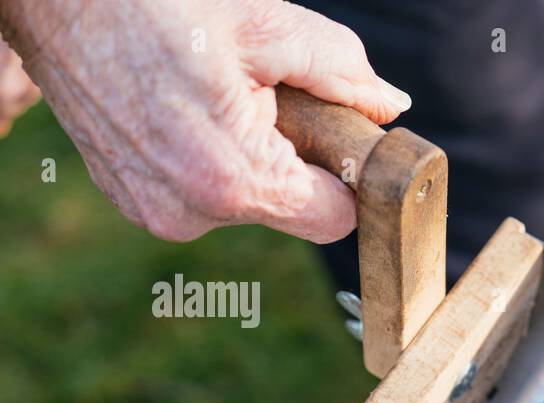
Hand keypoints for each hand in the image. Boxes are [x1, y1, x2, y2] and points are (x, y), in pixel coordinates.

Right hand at [0, 0, 410, 241]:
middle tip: (264, 91)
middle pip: (293, 209)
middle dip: (297, 157)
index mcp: (232, 180)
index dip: (349, 174)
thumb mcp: (265, 23)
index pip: (337, 218)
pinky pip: (203, 192)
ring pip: (249, 200)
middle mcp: (191, 213)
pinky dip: (210, 155)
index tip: (338, 130)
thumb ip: (340, 71)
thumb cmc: (152, 1)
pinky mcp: (132, 199)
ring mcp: (155, 211)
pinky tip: (185, 105)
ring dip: (252, 153)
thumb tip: (391, 107)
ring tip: (214, 91)